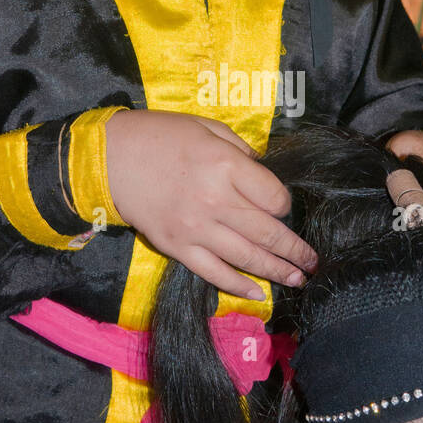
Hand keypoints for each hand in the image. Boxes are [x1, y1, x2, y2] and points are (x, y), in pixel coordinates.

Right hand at [104, 110, 317, 298]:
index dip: (284, 206)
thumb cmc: (159, 136)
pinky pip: (214, 272)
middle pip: (268, 232)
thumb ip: (240, 151)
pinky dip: (238, 286)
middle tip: (313, 262)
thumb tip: (263, 174)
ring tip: (298, 280)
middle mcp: (216, 201)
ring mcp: (196, 228)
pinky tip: (258, 294)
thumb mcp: (206, 128)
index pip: (274, 197)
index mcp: (226, 166)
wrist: (108, 159)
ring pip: (247, 257)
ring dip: (277, 271)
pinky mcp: (177, 247)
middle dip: (295, 250)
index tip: (282, 208)